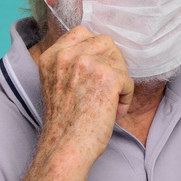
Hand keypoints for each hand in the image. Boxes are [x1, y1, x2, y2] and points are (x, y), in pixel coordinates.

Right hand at [36, 26, 132, 163]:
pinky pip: (128, 80)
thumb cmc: (64, 124)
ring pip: (118, 61)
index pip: (82, 33)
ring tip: (109, 103)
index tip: (97, 71)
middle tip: (107, 90)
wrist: (65, 147)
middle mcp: (67, 55)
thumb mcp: (56, 84)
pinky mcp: (107, 76)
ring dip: (120, 82)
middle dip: (112, 65)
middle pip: (105, 43)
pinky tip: (114, 113)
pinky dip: (126, 98)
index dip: (96, 51)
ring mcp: (87, 63)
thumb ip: (71, 64)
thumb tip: (102, 54)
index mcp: (52, 56)